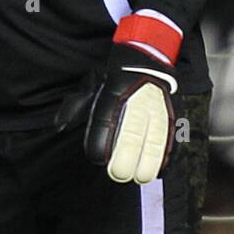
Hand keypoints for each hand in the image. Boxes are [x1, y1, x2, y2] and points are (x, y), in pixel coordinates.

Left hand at [84, 43, 177, 184]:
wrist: (148, 57)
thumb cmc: (116, 76)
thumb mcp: (92, 83)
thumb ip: (75, 105)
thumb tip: (60, 126)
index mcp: (115, 93)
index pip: (106, 122)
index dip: (101, 145)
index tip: (98, 158)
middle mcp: (138, 102)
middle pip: (133, 135)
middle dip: (126, 159)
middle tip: (118, 173)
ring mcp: (158, 108)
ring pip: (155, 140)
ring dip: (148, 162)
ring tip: (140, 176)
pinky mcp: (173, 114)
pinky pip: (172, 138)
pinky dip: (166, 156)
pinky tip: (158, 168)